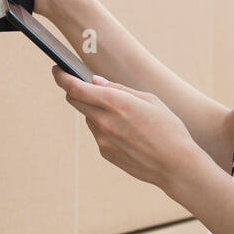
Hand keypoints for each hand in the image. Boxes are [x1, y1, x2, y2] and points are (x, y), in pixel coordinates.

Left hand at [52, 66, 201, 195]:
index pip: (75, 87)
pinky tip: (129, 133)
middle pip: (74, 101)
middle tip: (87, 87)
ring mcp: (102, 139)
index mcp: (115, 103)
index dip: (62, 77)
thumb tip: (95, 81)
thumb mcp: (149, 100)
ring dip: (96, 111)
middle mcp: (103, 121)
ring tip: (125, 117)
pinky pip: (98, 134)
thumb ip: (118, 89)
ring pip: (89, 117)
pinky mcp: (105, 152)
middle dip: (76, 91)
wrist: (175, 165)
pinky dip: (106, 128)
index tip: (57, 69)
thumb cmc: (168, 128)